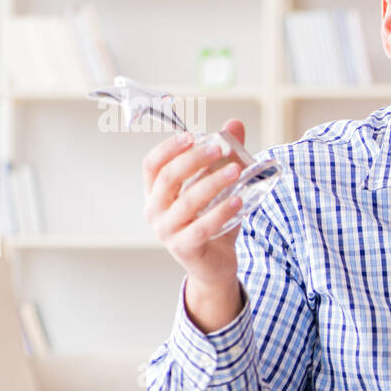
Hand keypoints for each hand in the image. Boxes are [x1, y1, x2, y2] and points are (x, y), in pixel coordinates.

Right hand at [142, 118, 247, 289]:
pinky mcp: (184, 248)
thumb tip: (234, 124)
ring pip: (188, 201)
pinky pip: (203, 226)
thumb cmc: (212, 222)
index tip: (192, 135)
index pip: (152, 164)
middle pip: (169, 177)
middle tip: (220, 148)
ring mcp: (166, 231)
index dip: (168, 147)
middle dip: (195, 159)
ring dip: (214, 182)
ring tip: (237, 170)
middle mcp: (154, 210)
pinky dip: (221, 212)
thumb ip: (224, 158)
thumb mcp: (218, 188)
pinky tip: (238, 200)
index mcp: (155, 193)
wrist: (214, 266)